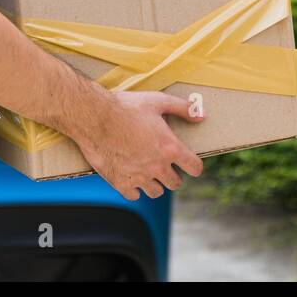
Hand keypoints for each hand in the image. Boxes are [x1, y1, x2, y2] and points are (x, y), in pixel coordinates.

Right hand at [75, 90, 204, 199]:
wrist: (94, 116)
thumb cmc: (126, 106)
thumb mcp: (158, 101)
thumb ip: (182, 108)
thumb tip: (201, 115)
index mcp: (170, 148)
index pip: (195, 168)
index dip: (194, 164)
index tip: (188, 161)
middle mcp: (157, 166)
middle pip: (176, 183)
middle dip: (173, 174)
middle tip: (165, 164)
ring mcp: (138, 176)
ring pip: (156, 192)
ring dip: (155, 183)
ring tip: (148, 171)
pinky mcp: (120, 182)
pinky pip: (134, 195)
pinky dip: (134, 189)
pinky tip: (131, 177)